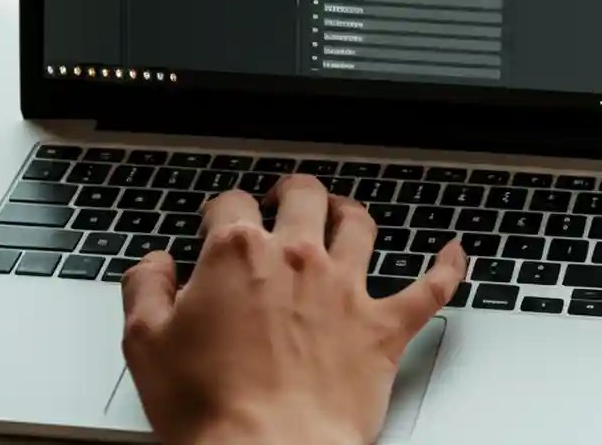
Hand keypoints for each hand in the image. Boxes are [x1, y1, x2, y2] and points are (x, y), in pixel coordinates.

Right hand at [120, 175, 467, 444]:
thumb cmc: (211, 408)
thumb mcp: (146, 345)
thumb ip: (147, 290)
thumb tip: (155, 264)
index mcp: (237, 255)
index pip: (229, 205)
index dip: (220, 211)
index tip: (217, 223)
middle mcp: (298, 259)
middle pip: (303, 198)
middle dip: (291, 192)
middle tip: (283, 199)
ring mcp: (346, 290)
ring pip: (360, 226)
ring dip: (351, 212)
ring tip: (343, 211)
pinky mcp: (384, 327)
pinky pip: (431, 286)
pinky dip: (447, 266)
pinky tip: (455, 251)